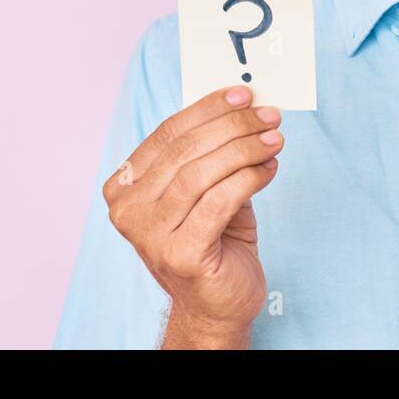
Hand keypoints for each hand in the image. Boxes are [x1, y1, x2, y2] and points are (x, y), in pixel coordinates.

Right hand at [102, 84, 283, 347]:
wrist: (217, 304)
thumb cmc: (212, 240)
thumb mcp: (205, 188)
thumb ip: (211, 152)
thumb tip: (242, 106)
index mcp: (125, 187)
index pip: (168, 133)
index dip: (208, 109)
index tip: (243, 94)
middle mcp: (129, 211)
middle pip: (184, 151)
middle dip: (233, 126)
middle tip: (269, 116)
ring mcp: (150, 235)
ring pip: (200, 173)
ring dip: (244, 150)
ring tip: (274, 141)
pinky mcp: (181, 254)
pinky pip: (219, 202)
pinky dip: (249, 179)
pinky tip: (269, 170)